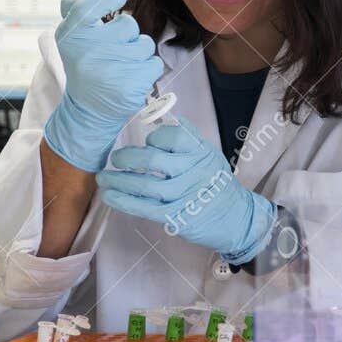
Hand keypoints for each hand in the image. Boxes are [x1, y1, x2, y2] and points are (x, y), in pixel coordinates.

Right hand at [41, 0, 164, 171]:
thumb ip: (78, 11)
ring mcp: (112, 69)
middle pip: (128, 24)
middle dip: (127, 35)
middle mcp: (89, 52)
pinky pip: (154, 63)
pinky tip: (130, 78)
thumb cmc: (85, 66)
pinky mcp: (131, 86)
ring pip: (145, 44)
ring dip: (139, 53)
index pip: (87, 8)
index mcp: (72, 37)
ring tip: (121, 66)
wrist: (89, 109)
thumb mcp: (72, 39)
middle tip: (111, 52)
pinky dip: (147, 69)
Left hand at [96, 120, 274, 262]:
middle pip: (152, 159)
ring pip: (143, 184)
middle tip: (116, 159)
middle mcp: (195, 172)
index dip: (156, 137)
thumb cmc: (217, 185)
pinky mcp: (176, 217)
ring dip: (118, 180)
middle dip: (127, 157)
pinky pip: (143, 207)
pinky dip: (123, 200)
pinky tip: (110, 195)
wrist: (237, 220)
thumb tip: (159, 121)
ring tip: (104, 178)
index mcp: (203, 153)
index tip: (148, 142)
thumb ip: (188, 141)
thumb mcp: (211, 157)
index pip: (174, 135)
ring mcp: (185, 196)